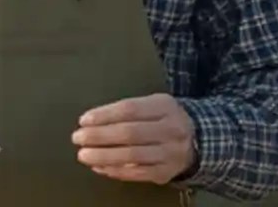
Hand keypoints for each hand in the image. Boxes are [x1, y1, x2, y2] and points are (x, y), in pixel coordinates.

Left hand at [71, 93, 196, 184]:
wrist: (199, 139)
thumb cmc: (164, 118)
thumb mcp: (153, 104)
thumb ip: (128, 110)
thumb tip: (92, 121)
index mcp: (164, 107)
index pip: (130, 109)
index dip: (104, 115)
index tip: (83, 120)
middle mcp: (170, 130)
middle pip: (129, 133)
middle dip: (99, 136)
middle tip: (78, 138)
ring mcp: (169, 153)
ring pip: (132, 156)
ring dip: (103, 156)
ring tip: (83, 154)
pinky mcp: (165, 172)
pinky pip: (136, 173)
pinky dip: (114, 170)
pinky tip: (99, 166)